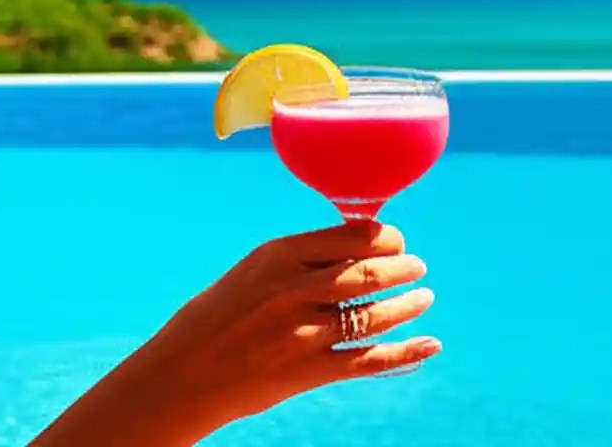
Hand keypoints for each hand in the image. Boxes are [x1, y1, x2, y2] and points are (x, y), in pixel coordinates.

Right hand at [32, 222, 438, 445]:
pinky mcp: (309, 371)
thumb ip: (303, 257)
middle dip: (403, 267)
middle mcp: (294, 291)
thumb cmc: (219, 314)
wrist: (180, 374)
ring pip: (375, 314)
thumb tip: (360, 240)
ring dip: (408, 305)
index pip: (353, 236)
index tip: (397, 240)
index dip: (386, 238)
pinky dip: (406, 352)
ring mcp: (303, 333)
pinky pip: (369, 359)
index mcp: (280, 256)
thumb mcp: (255, 270)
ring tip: (424, 297)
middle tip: (418, 266)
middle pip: (369, 272)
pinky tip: (430, 344)